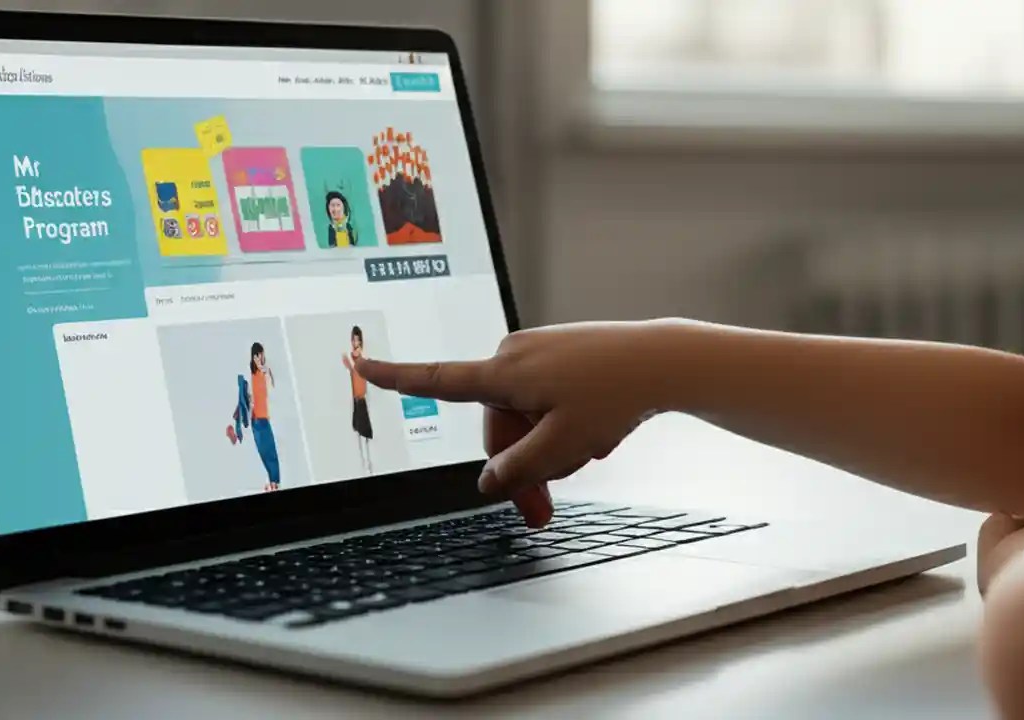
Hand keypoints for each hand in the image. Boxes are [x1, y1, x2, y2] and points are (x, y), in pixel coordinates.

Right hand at [356, 322, 672, 526]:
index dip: (395, 378)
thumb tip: (488, 482)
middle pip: (495, 427)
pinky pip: (546, 401)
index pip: (438, 379)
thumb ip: (517, 471)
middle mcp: (513, 354)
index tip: (361, 364)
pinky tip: (595, 432)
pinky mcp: (560, 354)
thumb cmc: (614, 396)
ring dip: (546, 448)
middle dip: (519, 467)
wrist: (662, 359)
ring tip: (587, 454)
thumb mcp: (561, 448)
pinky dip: (562, 425)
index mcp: (504, 372)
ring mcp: (538, 351)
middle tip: (543, 513)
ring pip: (524, 418)